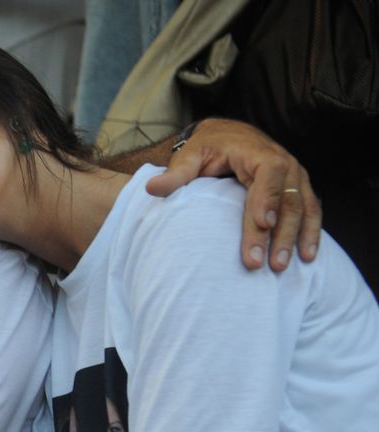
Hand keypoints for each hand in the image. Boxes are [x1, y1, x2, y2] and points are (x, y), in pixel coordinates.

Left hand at [146, 118, 321, 270]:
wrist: (227, 135)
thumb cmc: (208, 147)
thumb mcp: (190, 155)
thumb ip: (175, 173)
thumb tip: (152, 188)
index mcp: (257, 152)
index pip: (268, 174)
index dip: (266, 199)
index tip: (261, 224)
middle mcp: (283, 162)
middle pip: (287, 198)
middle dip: (279, 232)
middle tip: (267, 263)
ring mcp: (295, 176)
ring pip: (303, 207)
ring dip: (296, 237)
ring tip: (283, 266)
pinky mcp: (299, 188)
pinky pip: (311, 210)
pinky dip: (310, 233)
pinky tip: (307, 256)